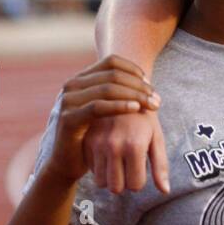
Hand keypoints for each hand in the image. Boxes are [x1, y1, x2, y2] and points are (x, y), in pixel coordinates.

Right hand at [45, 56, 159, 186]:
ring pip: (107, 88)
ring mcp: (68, 100)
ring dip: (135, 95)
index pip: (111, 62)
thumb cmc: (90, 137)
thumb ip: (115, 95)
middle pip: (113, 74)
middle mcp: (72, 85)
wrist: (66, 163)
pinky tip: (136, 109)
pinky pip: (98, 107)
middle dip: (139, 85)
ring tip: (153, 104)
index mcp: (81, 80)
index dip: (134, 70)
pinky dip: (120, 106)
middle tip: (157, 98)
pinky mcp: (69, 118)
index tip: (150, 85)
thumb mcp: (103, 112)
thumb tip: (143, 83)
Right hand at [84, 106, 169, 194]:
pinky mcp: (86, 141)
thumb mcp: (156, 138)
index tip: (139, 171)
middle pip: (116, 188)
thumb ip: (161, 165)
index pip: (135, 185)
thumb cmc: (144, 119)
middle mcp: (113, 145)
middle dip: (123, 184)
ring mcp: (97, 143)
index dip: (139, 182)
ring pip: (101, 182)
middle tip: (127, 171)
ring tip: (116, 164)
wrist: (121, 93)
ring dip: (109, 178)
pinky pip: (91, 168)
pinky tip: (105, 156)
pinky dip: (99, 168)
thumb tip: (165, 191)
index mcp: (134, 145)